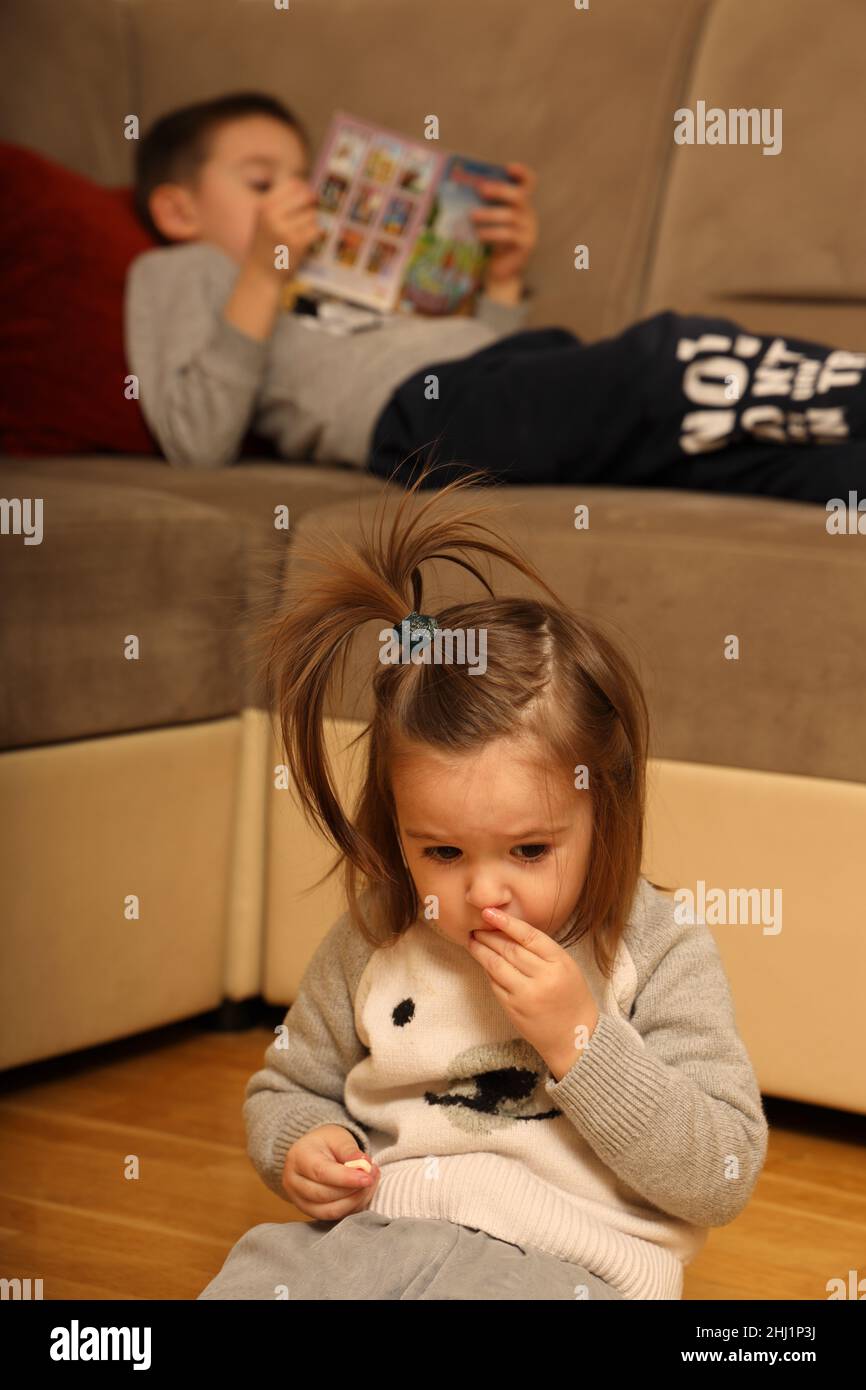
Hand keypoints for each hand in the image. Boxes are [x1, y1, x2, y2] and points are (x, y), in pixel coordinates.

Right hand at [245, 175, 321, 281]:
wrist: (260, 275)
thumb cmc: (265, 246)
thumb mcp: (265, 219)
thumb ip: (282, 204)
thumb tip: (309, 190)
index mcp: (264, 205)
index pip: (293, 184)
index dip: (303, 189)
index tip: (305, 199)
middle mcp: (272, 215)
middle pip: (305, 196)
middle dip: (310, 205)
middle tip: (307, 216)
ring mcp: (284, 229)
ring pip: (312, 215)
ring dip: (311, 223)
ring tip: (300, 234)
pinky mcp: (297, 244)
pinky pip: (316, 230)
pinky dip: (314, 236)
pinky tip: (305, 242)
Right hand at [281, 1124, 379, 1219]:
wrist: (313, 1152)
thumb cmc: (326, 1143)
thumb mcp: (338, 1137)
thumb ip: (350, 1151)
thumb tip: (364, 1164)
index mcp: (299, 1157)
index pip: (321, 1173)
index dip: (346, 1179)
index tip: (367, 1178)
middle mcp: (293, 1181)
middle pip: (324, 1195)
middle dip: (353, 1190)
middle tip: (373, 1176)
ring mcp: (298, 1200)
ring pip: (329, 1211)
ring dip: (354, 1201)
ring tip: (370, 1183)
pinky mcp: (308, 1212)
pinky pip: (332, 1218)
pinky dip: (351, 1208)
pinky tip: (361, 1193)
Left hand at [467, 908, 598, 1077]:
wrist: (576, 1037)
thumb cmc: (572, 997)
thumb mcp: (567, 967)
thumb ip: (542, 951)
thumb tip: (510, 930)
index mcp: (560, 963)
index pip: (529, 936)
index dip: (507, 922)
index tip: (489, 912)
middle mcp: (542, 978)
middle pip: (509, 949)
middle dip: (489, 935)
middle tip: (477, 925)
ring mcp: (526, 995)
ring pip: (497, 966)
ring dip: (481, 951)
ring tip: (472, 940)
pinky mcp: (513, 1010)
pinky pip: (495, 984)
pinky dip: (487, 971)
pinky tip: (483, 962)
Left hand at [472, 162, 538, 293]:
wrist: (502, 271)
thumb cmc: (493, 242)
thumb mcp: (492, 221)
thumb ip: (487, 206)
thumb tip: (466, 191)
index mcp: (522, 205)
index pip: (529, 183)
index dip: (522, 174)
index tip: (508, 167)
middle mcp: (529, 215)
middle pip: (519, 196)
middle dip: (500, 190)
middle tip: (480, 189)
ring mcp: (529, 230)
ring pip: (510, 216)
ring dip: (489, 214)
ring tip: (471, 216)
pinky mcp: (525, 245)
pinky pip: (508, 235)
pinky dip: (491, 233)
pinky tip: (478, 235)